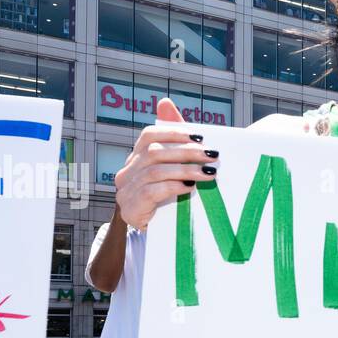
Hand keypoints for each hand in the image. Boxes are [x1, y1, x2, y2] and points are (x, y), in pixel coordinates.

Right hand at [114, 98, 216, 230]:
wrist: (150, 235)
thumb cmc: (164, 199)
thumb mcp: (171, 171)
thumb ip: (172, 142)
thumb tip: (165, 102)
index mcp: (135, 159)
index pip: (149, 136)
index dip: (173, 133)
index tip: (200, 136)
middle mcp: (127, 172)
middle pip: (155, 153)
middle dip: (186, 152)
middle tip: (212, 155)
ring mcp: (126, 191)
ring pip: (156, 172)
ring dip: (186, 170)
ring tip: (208, 173)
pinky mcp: (131, 209)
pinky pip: (152, 191)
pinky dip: (173, 187)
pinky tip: (190, 188)